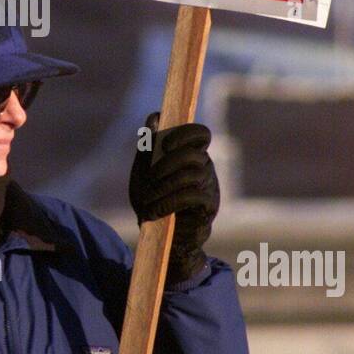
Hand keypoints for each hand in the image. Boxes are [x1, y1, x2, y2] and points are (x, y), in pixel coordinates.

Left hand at [130, 110, 219, 283]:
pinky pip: (193, 196)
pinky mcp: (208, 207)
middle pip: (193, 154)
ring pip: (192, 175)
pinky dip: (168, 203)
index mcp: (190, 154)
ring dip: (164, 186)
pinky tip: (153, 211)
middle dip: (166, 164)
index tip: (166, 144)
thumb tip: (154, 117)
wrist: (161, 236)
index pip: (201, 133)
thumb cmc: (154, 199)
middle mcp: (204, 167)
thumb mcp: (144, 172)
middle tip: (149, 178)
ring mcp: (209, 187)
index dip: (186, 133)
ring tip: (147, 200)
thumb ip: (148, 147)